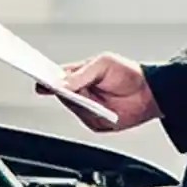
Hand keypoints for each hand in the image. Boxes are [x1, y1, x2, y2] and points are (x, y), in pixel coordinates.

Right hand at [35, 52, 161, 131]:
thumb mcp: (104, 64)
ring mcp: (86, 108)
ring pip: (71, 106)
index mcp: (78, 76)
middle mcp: (79, 92)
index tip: (36, 74)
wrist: (150, 93)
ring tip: (75, 92)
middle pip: (59, 92)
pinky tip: (90, 106)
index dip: (45, 76)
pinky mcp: (95, 122)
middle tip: (50, 84)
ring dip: (73, 101)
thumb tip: (62, 83)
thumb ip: (83, 74)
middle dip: (54, 88)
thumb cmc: (128, 74)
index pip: (56, 76)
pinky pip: (84, 119)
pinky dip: (86, 114)